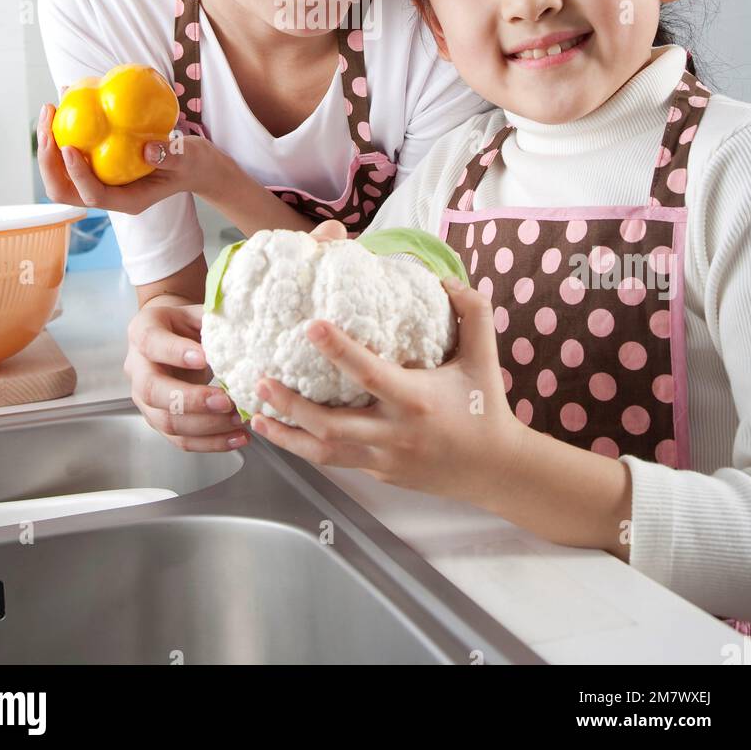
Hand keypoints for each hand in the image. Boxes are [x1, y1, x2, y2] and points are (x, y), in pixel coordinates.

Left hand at [36, 93, 211, 213]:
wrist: (194, 164)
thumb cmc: (193, 164)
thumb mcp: (189, 159)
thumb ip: (171, 157)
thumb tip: (148, 151)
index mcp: (127, 200)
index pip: (94, 195)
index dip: (77, 175)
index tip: (70, 146)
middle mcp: (108, 193)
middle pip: (65, 189)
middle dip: (48, 160)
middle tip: (47, 126)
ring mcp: (100, 180)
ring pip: (61, 172)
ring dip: (49, 144)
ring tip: (49, 110)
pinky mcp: (98, 164)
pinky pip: (72, 151)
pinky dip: (63, 130)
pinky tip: (66, 101)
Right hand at [124, 295, 248, 452]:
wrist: (171, 336)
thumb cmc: (186, 323)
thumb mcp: (196, 312)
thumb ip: (213, 320)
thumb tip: (242, 337)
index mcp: (142, 332)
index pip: (152, 343)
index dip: (176, 353)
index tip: (205, 358)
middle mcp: (137, 368)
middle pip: (153, 390)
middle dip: (191, 399)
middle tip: (226, 401)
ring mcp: (145, 400)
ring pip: (167, 421)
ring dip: (206, 425)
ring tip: (238, 419)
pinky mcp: (159, 421)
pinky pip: (181, 440)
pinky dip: (210, 443)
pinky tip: (237, 437)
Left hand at [250, 239, 524, 506]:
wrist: (494, 468)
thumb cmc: (485, 407)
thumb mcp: (484, 356)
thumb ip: (472, 312)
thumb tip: (444, 278)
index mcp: (415, 398)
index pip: (368, 373)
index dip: (338, 349)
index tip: (310, 326)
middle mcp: (393, 432)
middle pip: (331, 425)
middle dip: (291, 406)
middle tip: (260, 381)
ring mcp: (382, 457)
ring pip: (324, 452)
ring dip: (287, 434)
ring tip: (256, 414)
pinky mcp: (377, 471)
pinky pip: (335, 460)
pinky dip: (306, 447)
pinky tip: (283, 433)